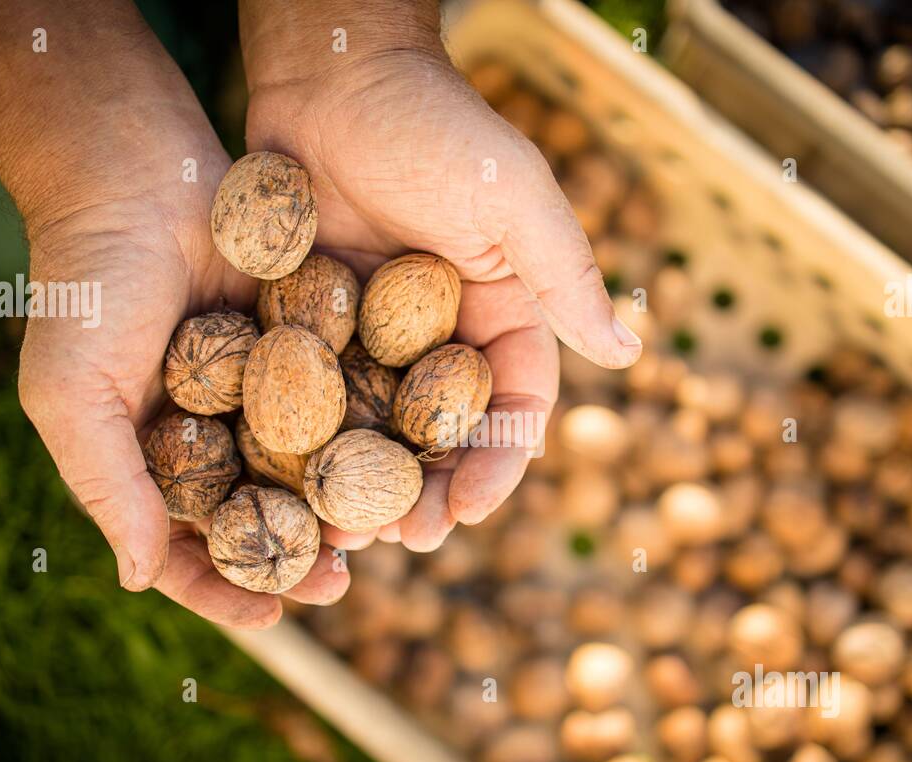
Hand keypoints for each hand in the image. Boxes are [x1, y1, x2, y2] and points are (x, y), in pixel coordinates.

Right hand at [18, 141, 350, 627]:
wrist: (136, 177)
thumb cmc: (87, 290)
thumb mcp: (71, 394)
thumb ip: (106, 485)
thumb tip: (139, 579)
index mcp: (153, 462)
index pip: (189, 548)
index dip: (225, 589)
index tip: (269, 619)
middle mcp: (212, 438)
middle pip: (262, 520)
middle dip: (300, 558)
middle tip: (342, 584)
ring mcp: (262, 396)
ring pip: (310, 471)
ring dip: (344, 506)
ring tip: (381, 534)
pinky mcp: (305, 352)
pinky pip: (341, 404)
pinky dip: (367, 435)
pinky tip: (401, 459)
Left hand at [242, 7, 642, 551]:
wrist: (334, 70)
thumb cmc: (435, 124)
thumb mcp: (514, 198)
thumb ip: (566, 276)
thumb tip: (627, 353)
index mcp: (498, 313)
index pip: (512, 406)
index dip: (496, 462)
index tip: (469, 509)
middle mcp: (437, 333)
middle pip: (440, 433)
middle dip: (426, 492)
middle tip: (404, 541)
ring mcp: (369, 334)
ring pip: (372, 429)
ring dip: (362, 486)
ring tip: (342, 534)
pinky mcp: (309, 323)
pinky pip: (306, 395)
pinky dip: (300, 443)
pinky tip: (283, 483)